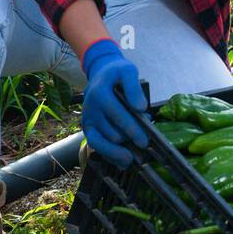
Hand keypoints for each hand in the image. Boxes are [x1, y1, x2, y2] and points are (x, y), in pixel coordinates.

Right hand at [79, 37, 149, 166]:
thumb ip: (134, 87)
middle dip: (128, 139)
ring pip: (101, 143)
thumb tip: (141, 108)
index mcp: (99, 93)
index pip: (116, 114)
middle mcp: (90, 109)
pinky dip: (109, 156)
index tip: (145, 140)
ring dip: (117, 151)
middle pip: (111, 132)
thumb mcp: (127, 71)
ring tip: (132, 158)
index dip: (131, 128)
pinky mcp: (88, 128)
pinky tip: (122, 162)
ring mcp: (87, 120)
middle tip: (144, 144)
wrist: (101, 74)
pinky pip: (96, 146)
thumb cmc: (116, 74)